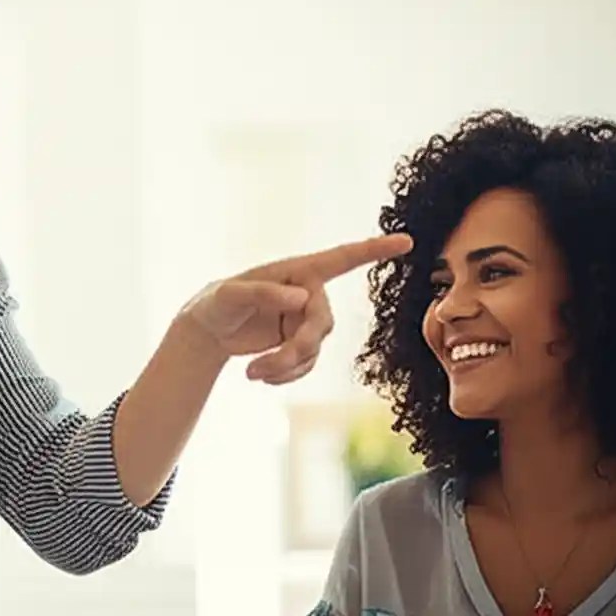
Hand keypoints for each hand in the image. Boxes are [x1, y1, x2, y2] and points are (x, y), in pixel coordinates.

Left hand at [177, 233, 411, 383]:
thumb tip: (300, 298)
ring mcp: (305, 320)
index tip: (406, 241)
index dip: (374, 250)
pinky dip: (286, 374)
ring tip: (252, 373)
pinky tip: (260, 375)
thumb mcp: (230, 295)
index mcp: (296, 271)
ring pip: (315, 348)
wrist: (208, 330)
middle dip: (297, 349)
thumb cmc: (215, 302)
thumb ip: (262, 293)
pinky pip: (307, 363)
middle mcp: (307, 293)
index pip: (341, 258)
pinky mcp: (299, 343)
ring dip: (286, 366)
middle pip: (321, 324)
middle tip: (264, 366)